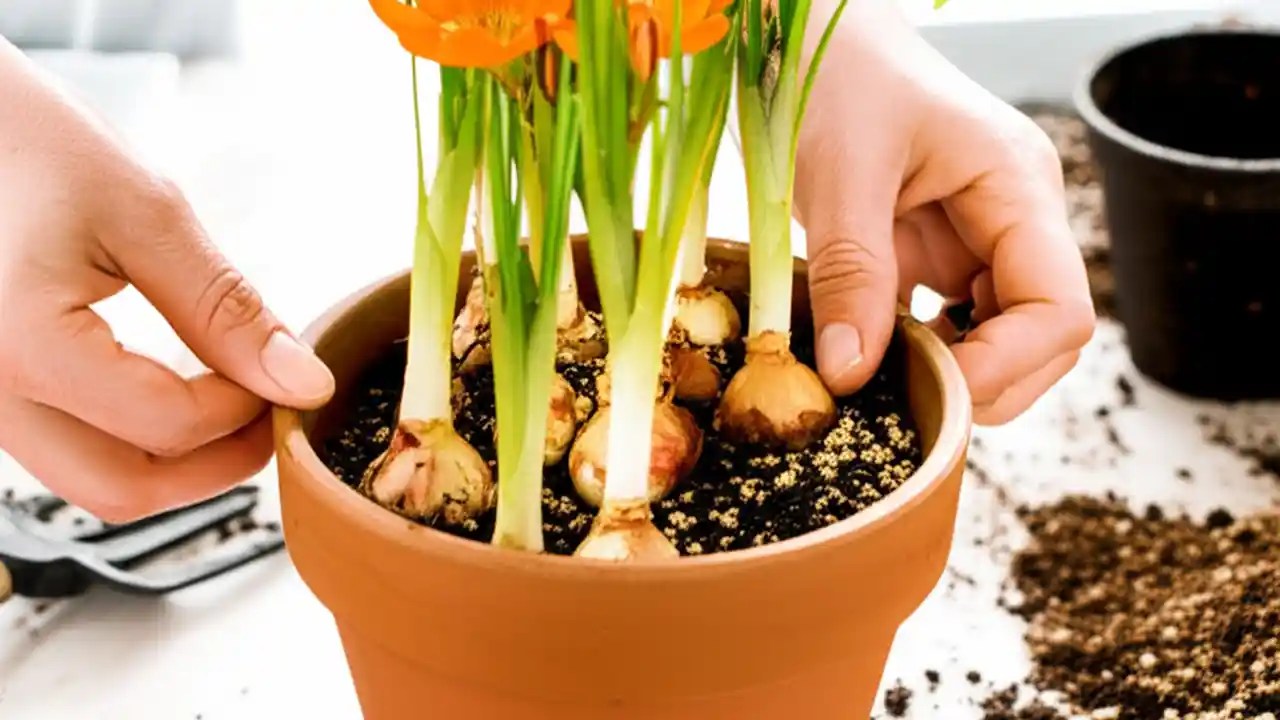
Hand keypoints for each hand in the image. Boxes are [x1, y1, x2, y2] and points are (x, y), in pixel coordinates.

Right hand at [0, 40, 334, 522]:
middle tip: (272, 411)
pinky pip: (66, 451)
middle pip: (122, 490)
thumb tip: (304, 383)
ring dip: (175, 464)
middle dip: (216, 465)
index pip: (168, 426)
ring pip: (91, 482)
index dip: (246, 410)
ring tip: (234, 401)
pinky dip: (132, 442)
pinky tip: (178, 391)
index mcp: (24, 346)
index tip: (284, 372)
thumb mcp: (147, 215)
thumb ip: (226, 308)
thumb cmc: (35, 145)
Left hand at [794, 0, 1094, 424]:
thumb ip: (850, 272)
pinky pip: (951, 323)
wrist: (815, 36)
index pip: (1061, 309)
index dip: (1009, 366)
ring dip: (956, 374)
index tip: (937, 390)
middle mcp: (1012, 218)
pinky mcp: (936, 251)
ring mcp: (977, 237)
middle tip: (906, 401)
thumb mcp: (839, 171)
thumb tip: (852, 372)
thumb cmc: (836, 74)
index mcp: (1016, 187)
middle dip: (988, 382)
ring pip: (1002, 339)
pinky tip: (878, 358)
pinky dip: (923, 353)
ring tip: (888, 385)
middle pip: (1044, 338)